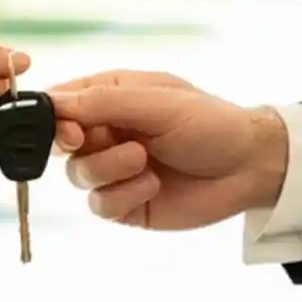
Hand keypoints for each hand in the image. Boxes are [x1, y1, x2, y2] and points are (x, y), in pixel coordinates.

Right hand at [49, 71, 286, 228]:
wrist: (250, 167)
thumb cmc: (210, 123)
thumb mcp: (157, 102)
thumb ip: (104, 101)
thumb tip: (54, 102)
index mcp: (110, 96)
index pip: (60, 103)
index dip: (52, 116)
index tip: (66, 127)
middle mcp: (107, 132)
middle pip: (59, 143)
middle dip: (76, 146)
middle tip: (94, 141)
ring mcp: (115, 169)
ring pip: (78, 175)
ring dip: (108, 169)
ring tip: (143, 161)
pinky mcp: (126, 203)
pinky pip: (100, 205)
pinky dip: (122, 196)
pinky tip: (152, 185)